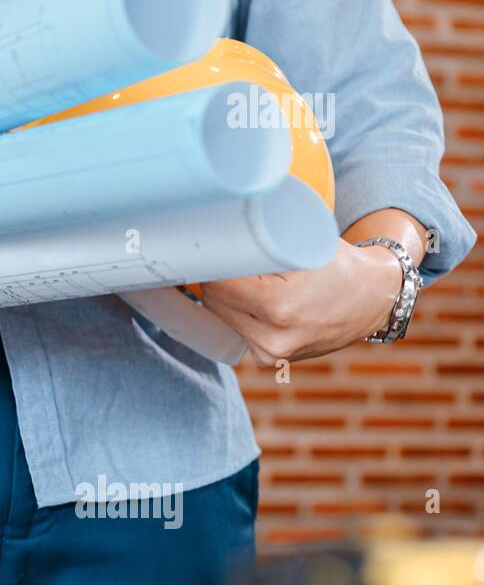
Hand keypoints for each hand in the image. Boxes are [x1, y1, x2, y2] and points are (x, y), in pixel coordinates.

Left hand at [201, 239, 404, 366]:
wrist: (374, 300)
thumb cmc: (340, 264)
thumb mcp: (307, 243)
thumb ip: (263, 239)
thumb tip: (219, 225)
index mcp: (281, 306)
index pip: (219, 283)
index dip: (213, 260)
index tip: (210, 245)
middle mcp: (274, 337)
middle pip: (215, 299)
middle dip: (219, 276)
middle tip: (232, 256)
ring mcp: (272, 353)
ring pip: (221, 314)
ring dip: (227, 295)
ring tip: (253, 277)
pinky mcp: (270, 359)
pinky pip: (236, 328)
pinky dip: (240, 311)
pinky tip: (260, 299)